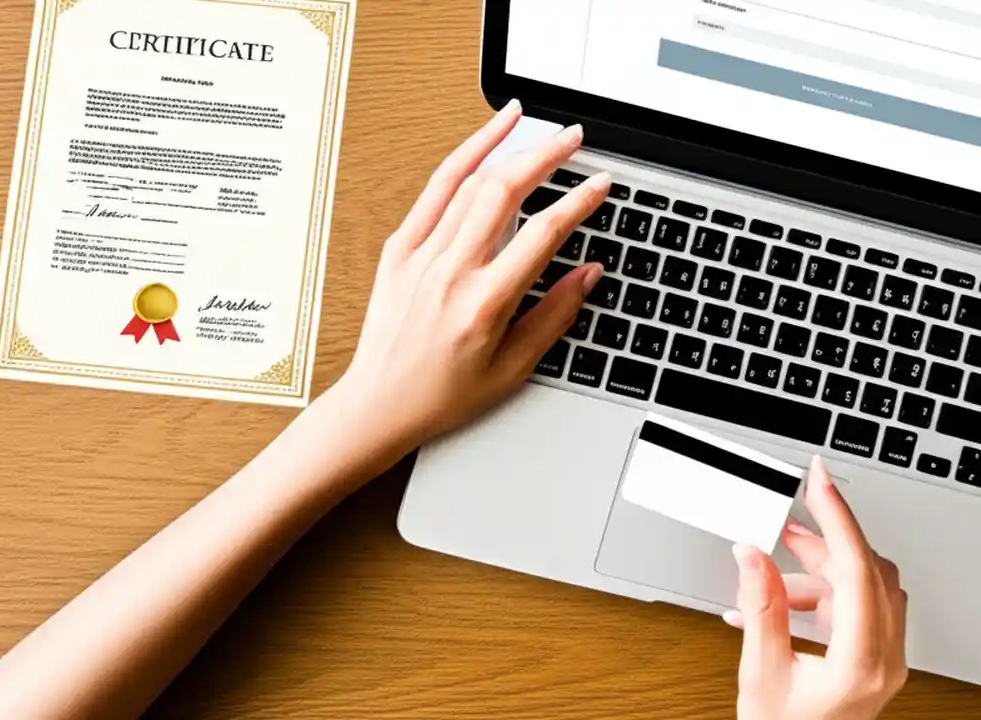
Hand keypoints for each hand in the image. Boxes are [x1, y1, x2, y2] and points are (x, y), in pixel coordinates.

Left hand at [331, 100, 606, 465]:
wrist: (379, 403)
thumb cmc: (443, 394)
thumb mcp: (514, 368)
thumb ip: (555, 315)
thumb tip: (589, 274)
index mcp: (485, 303)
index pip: (544, 234)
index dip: (579, 202)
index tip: (601, 184)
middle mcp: (451, 271)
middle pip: (505, 191)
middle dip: (546, 155)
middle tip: (575, 138)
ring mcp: (421, 254)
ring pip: (468, 180)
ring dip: (505, 145)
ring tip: (534, 122)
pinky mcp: (399, 248)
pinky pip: (434, 190)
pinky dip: (462, 157)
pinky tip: (484, 139)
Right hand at [725, 457, 907, 719]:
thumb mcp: (761, 674)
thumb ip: (759, 608)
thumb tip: (752, 555)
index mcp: (862, 663)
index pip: (857, 569)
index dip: (836, 516)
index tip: (819, 480)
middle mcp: (886, 660)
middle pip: (867, 571)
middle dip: (827, 538)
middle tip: (792, 516)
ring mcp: (887, 662)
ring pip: (866, 586)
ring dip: (824, 566)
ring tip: (778, 561)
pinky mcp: (878, 661)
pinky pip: (861, 607)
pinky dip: (826, 592)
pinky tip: (784, 599)